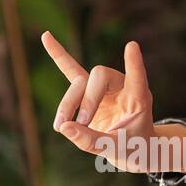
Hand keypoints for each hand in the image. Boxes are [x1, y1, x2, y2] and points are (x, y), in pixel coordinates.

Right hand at [41, 32, 185, 173]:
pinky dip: (59, 55)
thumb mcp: (116, 149)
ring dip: (68, 103)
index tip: (132, 46)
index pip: (137, 77)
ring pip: (80, 81)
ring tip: (60, 126)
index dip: (133, 64)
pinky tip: (46, 36)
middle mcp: (122, 86)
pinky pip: (71, 70)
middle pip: (97, 78)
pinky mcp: (88, 90)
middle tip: (78, 123)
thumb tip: (63, 128)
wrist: (132, 147)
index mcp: (138, 99)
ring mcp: (105, 87)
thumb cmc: (132, 147)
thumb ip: (92, 140)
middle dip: (86, 100)